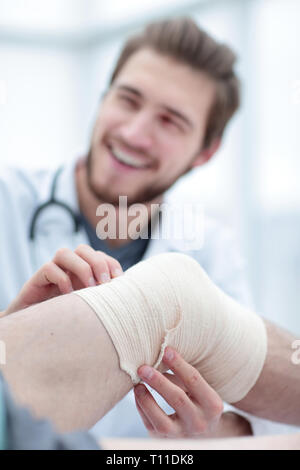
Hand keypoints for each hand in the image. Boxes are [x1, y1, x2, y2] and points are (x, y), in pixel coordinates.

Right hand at [3, 244, 122, 314]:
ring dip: (81, 267)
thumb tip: (127, 297)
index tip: (119, 280)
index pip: (99, 256)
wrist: (34, 332)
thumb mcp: (89, 309)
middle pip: (83, 249)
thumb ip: (103, 299)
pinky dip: (62, 279)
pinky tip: (69, 296)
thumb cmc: (66, 321)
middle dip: (98, 262)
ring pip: (64, 252)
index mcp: (82, 272)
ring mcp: (51, 273)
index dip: (111, 263)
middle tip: (104, 283)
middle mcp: (67, 269)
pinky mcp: (36, 281)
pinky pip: (48, 268)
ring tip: (89, 288)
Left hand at [134, 347, 223, 438]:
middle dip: (159, 381)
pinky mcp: (165, 441)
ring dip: (147, 399)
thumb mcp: (200, 392)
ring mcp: (182, 435)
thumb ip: (183, 377)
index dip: (179, 364)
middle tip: (144, 368)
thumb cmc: (199, 404)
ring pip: (162, 419)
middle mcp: (199, 422)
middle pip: (177, 399)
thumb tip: (159, 360)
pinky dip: (142, 408)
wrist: (203, 437)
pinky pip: (151, 424)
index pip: (194, 380)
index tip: (166, 350)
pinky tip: (138, 393)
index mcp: (212, 405)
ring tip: (137, 383)